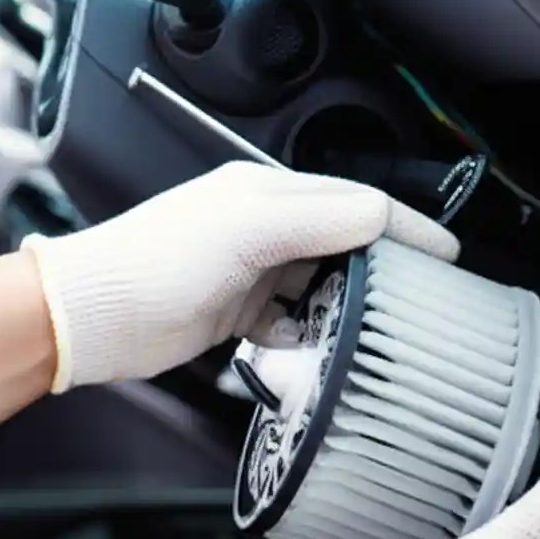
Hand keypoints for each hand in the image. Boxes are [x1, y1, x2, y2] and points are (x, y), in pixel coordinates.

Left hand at [23, 161, 458, 391]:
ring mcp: (250, 269)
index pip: (358, 203)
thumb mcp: (245, 229)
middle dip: (381, 269)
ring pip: (320, 285)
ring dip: (342, 306)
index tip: (448, 254)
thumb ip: (317, 218)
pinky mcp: (235, 309)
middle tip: (419, 298)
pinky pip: (290, 319)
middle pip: (344, 245)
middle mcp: (264, 227)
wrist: (91, 315)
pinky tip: (305, 344)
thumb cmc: (152, 262)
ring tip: (367, 328)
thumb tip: (378, 215)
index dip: (406, 228)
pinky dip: (303, 332)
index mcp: (270, 194)